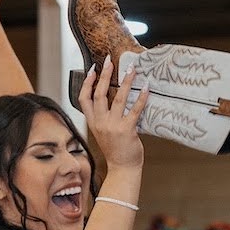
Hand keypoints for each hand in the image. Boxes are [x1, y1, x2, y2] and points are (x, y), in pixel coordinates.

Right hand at [78, 55, 147, 169]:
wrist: (122, 168)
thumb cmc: (115, 150)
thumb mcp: (103, 133)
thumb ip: (103, 118)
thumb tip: (110, 99)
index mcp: (92, 123)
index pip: (83, 99)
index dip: (87, 83)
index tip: (91, 69)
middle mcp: (100, 123)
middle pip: (99, 94)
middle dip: (103, 75)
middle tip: (109, 60)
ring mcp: (113, 126)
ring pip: (117, 98)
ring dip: (125, 81)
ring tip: (131, 69)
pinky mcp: (127, 130)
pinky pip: (135, 110)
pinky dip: (141, 97)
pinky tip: (145, 87)